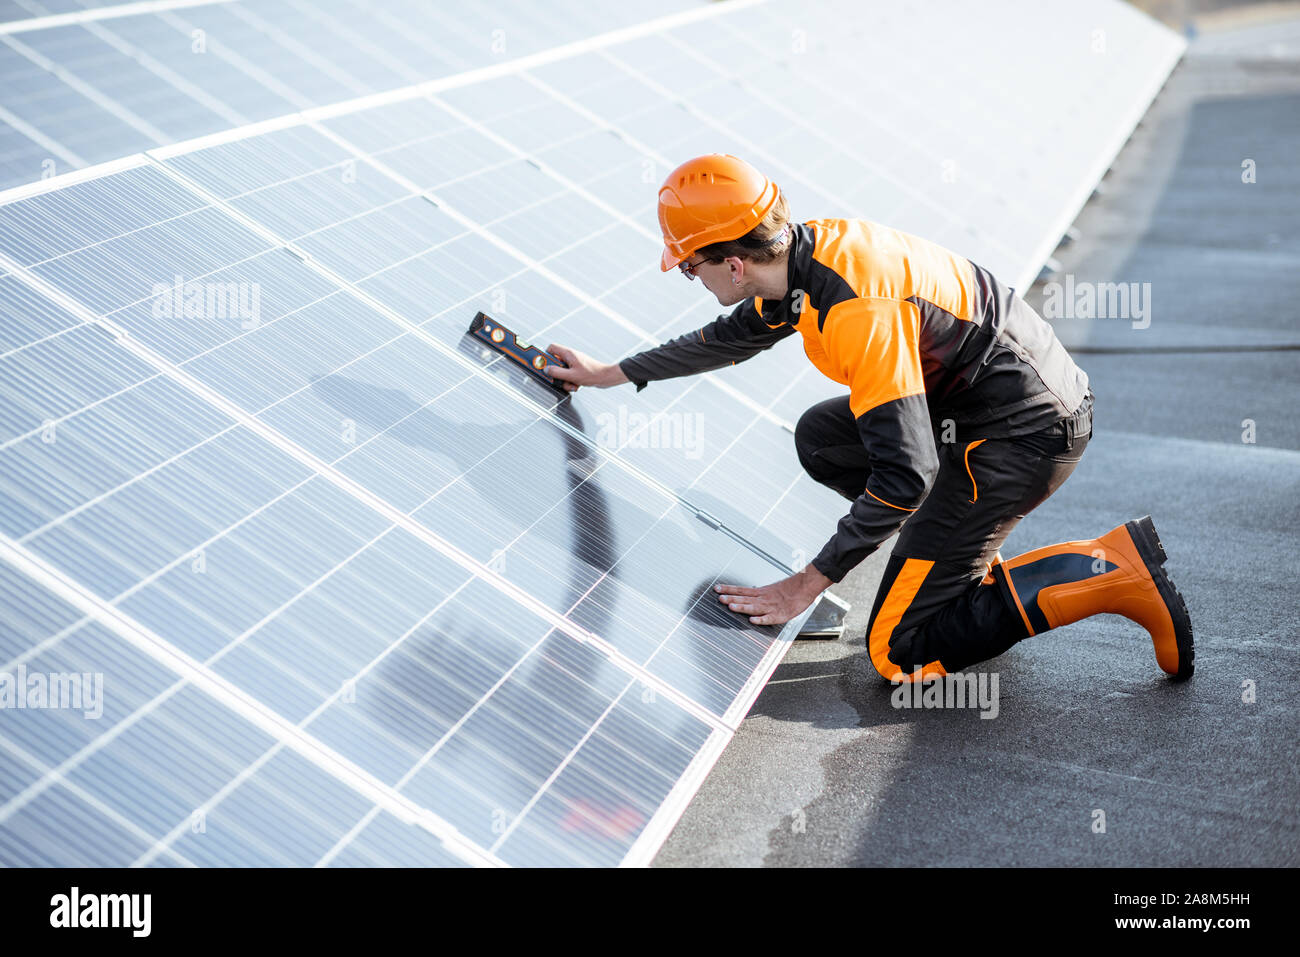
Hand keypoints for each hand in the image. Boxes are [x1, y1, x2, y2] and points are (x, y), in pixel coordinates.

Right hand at [545, 344, 629, 391]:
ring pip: (562, 372)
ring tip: (572, 384)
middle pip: (555, 363)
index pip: (551, 348)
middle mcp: (571, 357)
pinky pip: (569, 376)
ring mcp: (574, 363)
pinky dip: (571, 382)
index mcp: (568, 353)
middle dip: (557, 374)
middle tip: (560, 379)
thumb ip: (557, 372)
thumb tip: (546, 370)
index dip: (545, 356)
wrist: (606, 378)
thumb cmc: (592, 374)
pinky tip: (577, 385)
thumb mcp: (571, 375)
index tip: (541, 364)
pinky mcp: (578, 370)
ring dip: (565, 380)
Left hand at [714, 565, 832, 625]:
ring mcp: (771, 606)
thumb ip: (757, 594)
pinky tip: (753, 620)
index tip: (717, 588)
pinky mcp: (781, 614)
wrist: (805, 586)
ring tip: (731, 606)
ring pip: (755, 607)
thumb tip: (743, 596)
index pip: (741, 590)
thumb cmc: (789, 590)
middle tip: (720, 598)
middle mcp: (763, 598)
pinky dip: (762, 619)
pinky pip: (770, 618)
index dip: (729, 589)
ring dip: (743, 607)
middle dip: (731, 598)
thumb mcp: (770, 590)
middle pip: (745, 598)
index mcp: (761, 592)